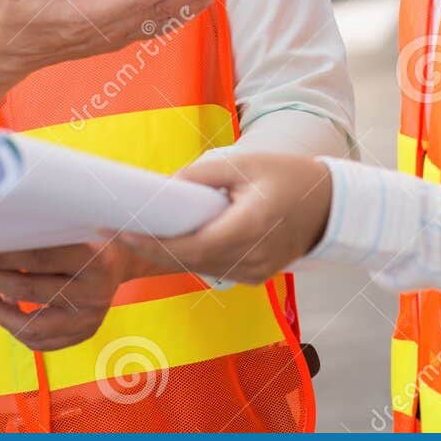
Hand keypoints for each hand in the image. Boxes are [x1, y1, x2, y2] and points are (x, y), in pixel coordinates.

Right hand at [0, 0, 233, 80]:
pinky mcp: (114, 39)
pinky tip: (198, 1)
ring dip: (196, 0)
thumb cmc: (9, 10)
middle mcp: (107, 31)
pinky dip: (182, 12)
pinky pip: (157, 27)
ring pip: (164, 21)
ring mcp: (112, 38)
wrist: (3, 52)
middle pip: (162, 10)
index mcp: (87, 14)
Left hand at [0, 240, 155, 351]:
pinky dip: (13, 324)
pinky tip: (0, 302)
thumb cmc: (88, 229)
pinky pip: (39, 340)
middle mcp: (93, 292)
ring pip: (30, 326)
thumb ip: (38, 226)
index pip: (34, 258)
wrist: (127, 255)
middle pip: (27, 290)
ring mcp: (91, 318)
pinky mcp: (85, 333)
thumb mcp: (72, 220)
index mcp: (93, 256)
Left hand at [117, 154, 332, 285]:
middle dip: (148, 247)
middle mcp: (251, 260)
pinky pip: (211, 268)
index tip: (118, 230)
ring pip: (197, 267)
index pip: (189, 245)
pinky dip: (187, 255)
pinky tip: (164, 241)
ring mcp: (254, 274)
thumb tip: (163, 189)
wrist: (330, 205)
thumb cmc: (288, 177)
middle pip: (187, 260)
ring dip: (164, 253)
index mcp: (249, 229)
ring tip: (128, 233)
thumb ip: (200, 176)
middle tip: (110, 230)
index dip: (150, 242)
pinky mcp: (253, 276)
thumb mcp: (243, 164)